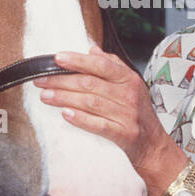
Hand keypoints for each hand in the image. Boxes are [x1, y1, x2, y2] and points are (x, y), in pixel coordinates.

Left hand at [36, 45, 179, 182]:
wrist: (154, 145)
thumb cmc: (138, 113)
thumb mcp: (131, 85)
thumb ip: (112, 65)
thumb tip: (92, 50)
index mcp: (129, 79)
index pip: (101, 64)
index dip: (78, 60)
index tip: (57, 59)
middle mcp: (129, 94)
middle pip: (90, 83)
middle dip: (62, 81)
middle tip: (40, 80)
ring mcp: (127, 115)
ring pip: (90, 102)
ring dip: (64, 98)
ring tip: (45, 96)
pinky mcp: (124, 134)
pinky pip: (99, 125)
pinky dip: (81, 119)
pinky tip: (65, 114)